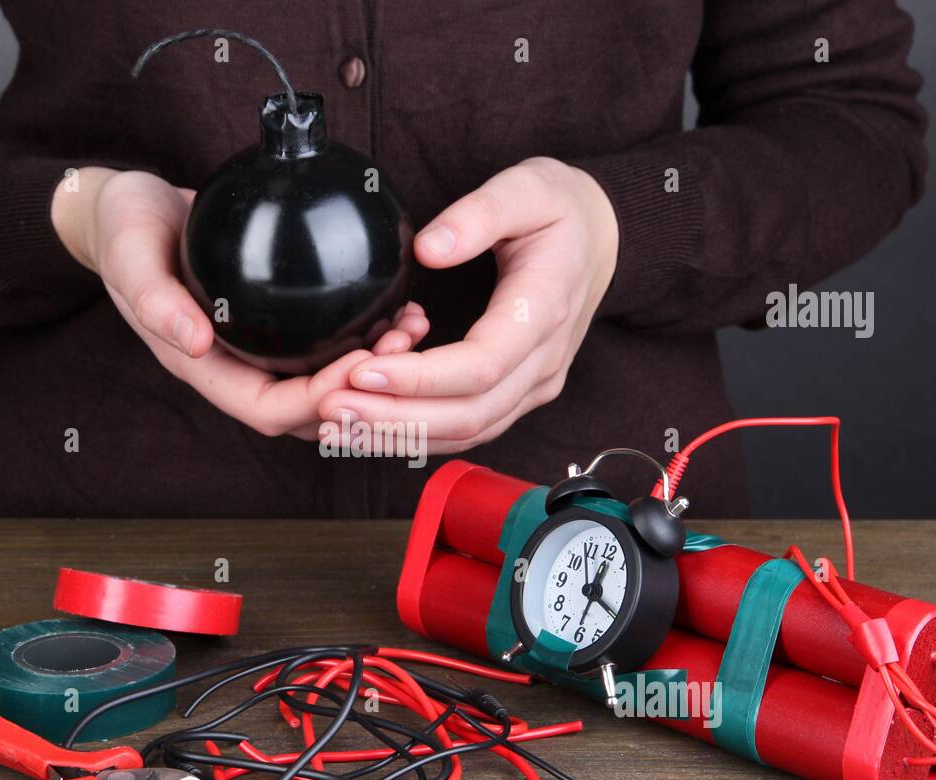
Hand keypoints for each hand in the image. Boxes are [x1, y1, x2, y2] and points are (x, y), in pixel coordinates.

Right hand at [51, 167, 428, 436]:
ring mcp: (260, 351)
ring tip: (412, 326)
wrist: (127, 211)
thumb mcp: (129, 256)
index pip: (269, 409)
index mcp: (204, 368)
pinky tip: (397, 306)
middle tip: (405, 344)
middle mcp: (238, 369)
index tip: (360, 364)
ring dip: (374, 369)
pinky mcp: (280, 328)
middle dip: (361, 391)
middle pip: (310, 409)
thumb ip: (155, 300)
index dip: (318, 400)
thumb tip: (196, 345)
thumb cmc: (124, 231)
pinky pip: (328, 347)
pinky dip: (366, 338)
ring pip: (327, 383)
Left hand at [317, 157, 619, 451]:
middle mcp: (544, 362)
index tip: (361, 371)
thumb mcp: (527, 188)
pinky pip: (468, 427)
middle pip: (470, 414)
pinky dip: (417, 433)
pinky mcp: (519, 393)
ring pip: (468, 431)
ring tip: (337, 426)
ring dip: (400, 435)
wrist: (603, 236)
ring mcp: (534, 384)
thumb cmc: (561, 210)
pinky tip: (369, 428)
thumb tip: (429, 246)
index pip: (480, 366)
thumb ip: (479, 213)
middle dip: (396, 418)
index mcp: (545, 311)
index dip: (419, 378)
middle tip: (331, 409)